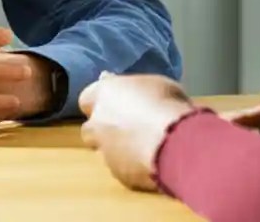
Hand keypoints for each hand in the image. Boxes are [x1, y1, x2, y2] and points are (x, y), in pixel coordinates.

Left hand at [79, 73, 195, 191]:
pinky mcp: (118, 174)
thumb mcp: (158, 84)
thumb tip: (126, 86)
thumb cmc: (167, 105)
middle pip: (90, 128)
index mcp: (105, 94)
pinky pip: (121, 169)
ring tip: (142, 146)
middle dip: (103, 129)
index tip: (116, 100)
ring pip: (104, 151)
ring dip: (116, 149)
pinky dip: (131, 165)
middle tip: (126, 126)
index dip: (101, 101)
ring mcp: (106, 151)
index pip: (87, 97)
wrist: (173, 143)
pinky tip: (151, 162)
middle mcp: (98, 123)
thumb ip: (136, 87)